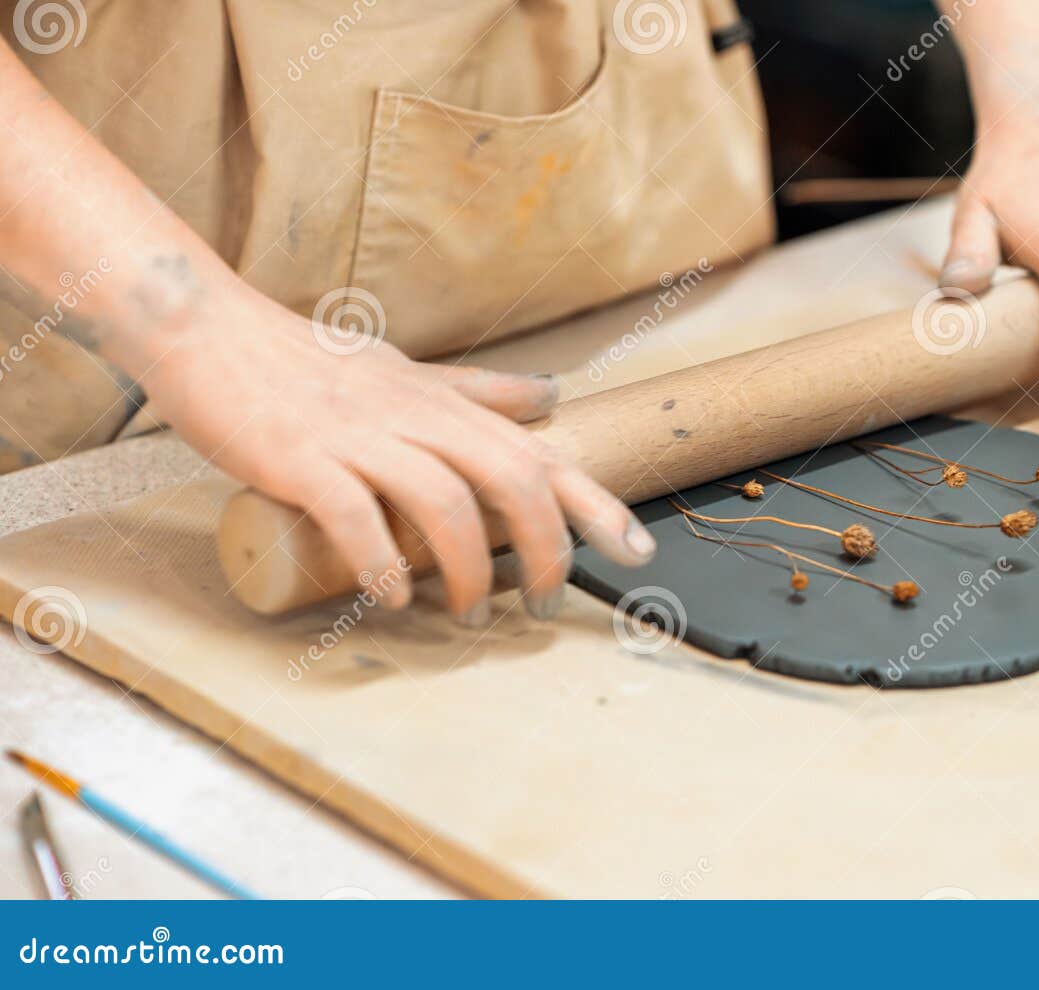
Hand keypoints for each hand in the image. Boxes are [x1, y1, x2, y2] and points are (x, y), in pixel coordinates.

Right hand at [138, 287, 655, 624]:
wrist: (211, 332)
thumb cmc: (315, 364)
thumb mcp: (411, 373)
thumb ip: (479, 392)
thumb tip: (554, 396)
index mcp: (447, 405)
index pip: (542, 456)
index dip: (597, 505)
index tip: (638, 554)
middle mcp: (417, 417)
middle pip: (511, 480)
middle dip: (543, 549)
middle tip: (539, 601)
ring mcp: (360, 436)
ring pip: (444, 501)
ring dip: (466, 568)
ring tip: (468, 612)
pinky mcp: (301, 458)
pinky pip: (354, 512)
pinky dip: (381, 562)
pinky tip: (393, 598)